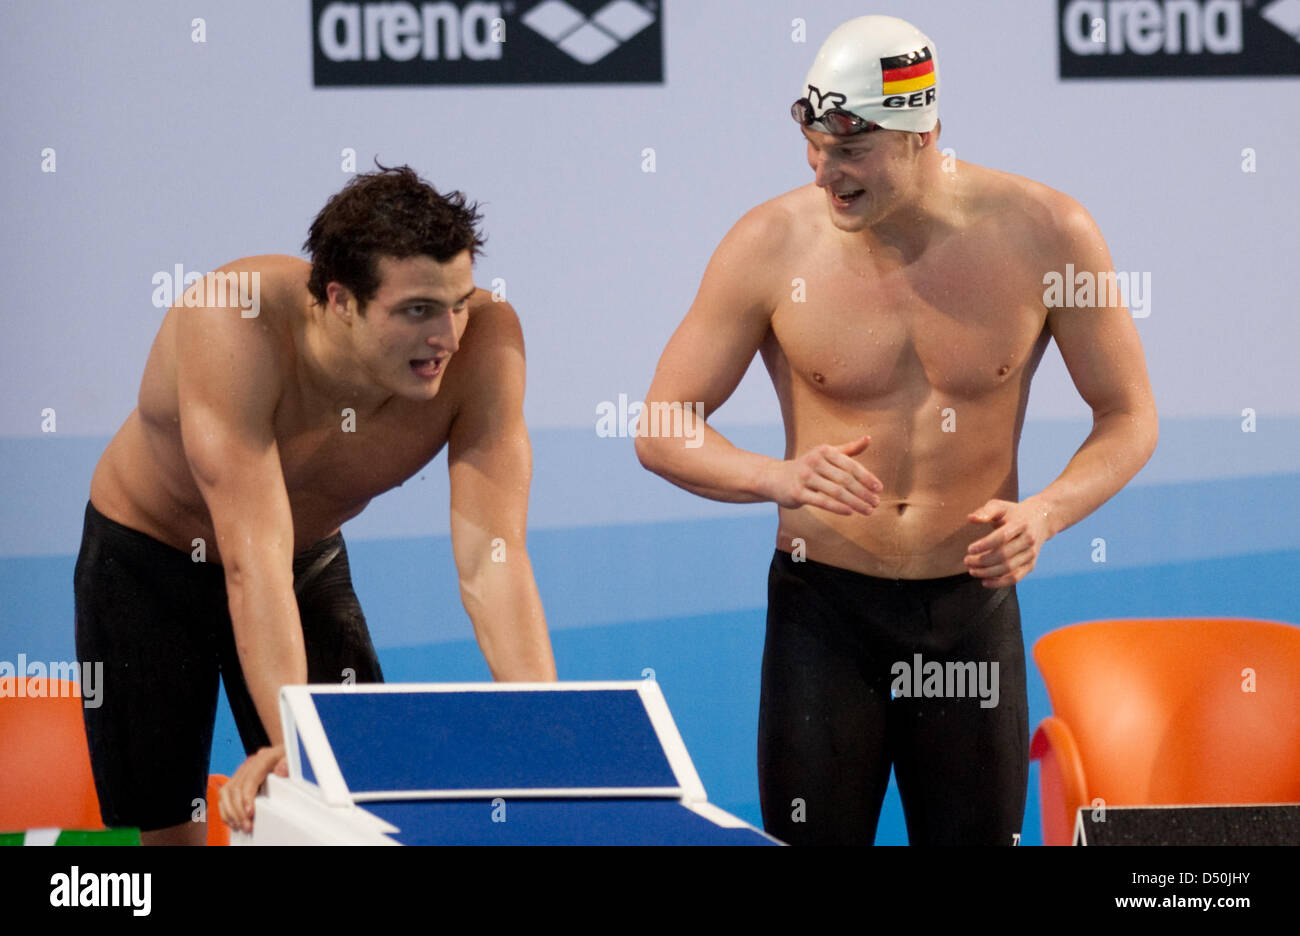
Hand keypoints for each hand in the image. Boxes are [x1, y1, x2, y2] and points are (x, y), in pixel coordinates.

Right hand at [218, 744, 286, 834]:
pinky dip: (226, 810)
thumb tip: (281, 770)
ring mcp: (239, 773)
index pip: (249, 779)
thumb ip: (287, 764)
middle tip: (247, 825)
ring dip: (230, 812)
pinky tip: (233, 820)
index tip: (250, 812)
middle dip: (239, 810)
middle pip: (235, 789)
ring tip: (240, 825)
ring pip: (226, 793)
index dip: (247, 797)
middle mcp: (247, 766)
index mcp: (261, 760)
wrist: (277, 754)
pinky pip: (224, 796)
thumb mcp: (290, 759)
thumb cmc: (284, 759)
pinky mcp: (234, 781)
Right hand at [763, 435, 882, 515]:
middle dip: (863, 492)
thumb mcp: (825, 454)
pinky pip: (821, 501)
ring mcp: (805, 477)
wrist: (775, 478)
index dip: (867, 477)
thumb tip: (869, 439)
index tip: (879, 489)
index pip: (850, 465)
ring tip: (868, 510)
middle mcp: (814, 461)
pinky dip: (837, 507)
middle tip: (876, 502)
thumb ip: (848, 449)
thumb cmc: (807, 467)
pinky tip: (850, 512)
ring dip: (855, 502)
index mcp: (824, 451)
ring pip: (836, 491)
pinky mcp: (797, 493)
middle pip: (845, 479)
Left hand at [964, 498, 1051, 587]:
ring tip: (972, 571)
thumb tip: (970, 518)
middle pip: (1004, 555)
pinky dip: (1000, 583)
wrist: (1040, 519)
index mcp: (1020, 524)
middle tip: (967, 561)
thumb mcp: (1000, 506)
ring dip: (988, 573)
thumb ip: (985, 511)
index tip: (969, 549)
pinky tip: (984, 582)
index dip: (985, 545)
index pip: (1002, 537)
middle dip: (982, 561)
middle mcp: (1028, 540)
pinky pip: (1015, 578)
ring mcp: (1031, 554)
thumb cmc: (1014, 513)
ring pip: (1009, 568)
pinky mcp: (1031, 565)